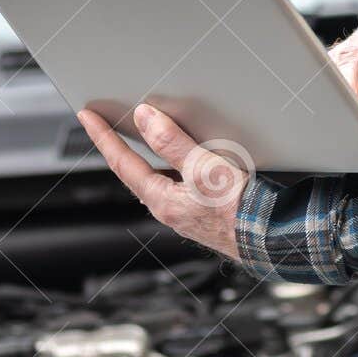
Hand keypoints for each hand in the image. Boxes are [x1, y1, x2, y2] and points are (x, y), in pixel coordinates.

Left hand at [76, 105, 247, 260]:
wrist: (270, 240)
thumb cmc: (240, 211)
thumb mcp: (204, 168)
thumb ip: (173, 142)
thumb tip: (145, 118)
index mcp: (163, 200)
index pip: (122, 163)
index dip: (103, 137)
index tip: (87, 117)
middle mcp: (169, 209)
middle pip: (133, 173)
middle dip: (117, 148)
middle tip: (103, 126)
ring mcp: (185, 213)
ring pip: (155, 179)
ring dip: (144, 157)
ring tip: (136, 137)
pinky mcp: (203, 213)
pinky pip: (175, 184)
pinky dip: (168, 166)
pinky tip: (180, 159)